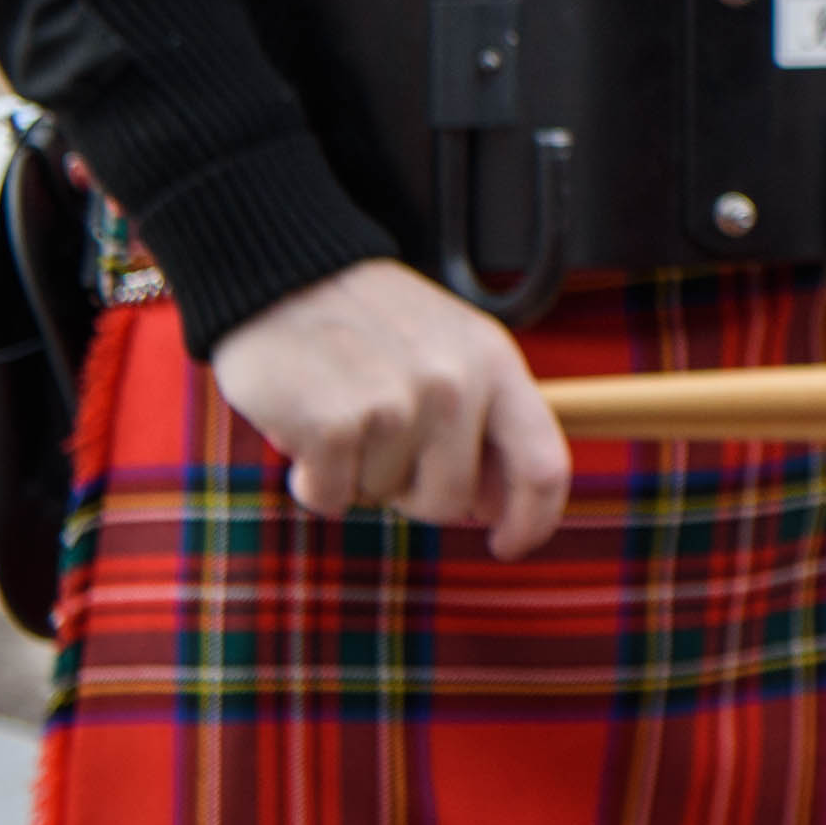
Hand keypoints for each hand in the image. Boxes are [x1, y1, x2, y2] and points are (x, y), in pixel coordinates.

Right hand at [203, 256, 572, 558]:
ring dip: (355, 474)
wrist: (282, 280)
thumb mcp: (450, 351)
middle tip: (379, 440)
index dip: (534, 519)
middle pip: (450, 500)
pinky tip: (306, 426)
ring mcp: (398, 402)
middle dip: (409, 491)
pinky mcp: (337, 423)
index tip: (508, 544)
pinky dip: (312, 480)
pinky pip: (330, 497)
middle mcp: (455, 382)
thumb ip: (484, 421)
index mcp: (494, 362)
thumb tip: (499, 509)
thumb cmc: (369, 327)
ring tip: (342, 412)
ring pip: (383, 498)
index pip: (543, 464)